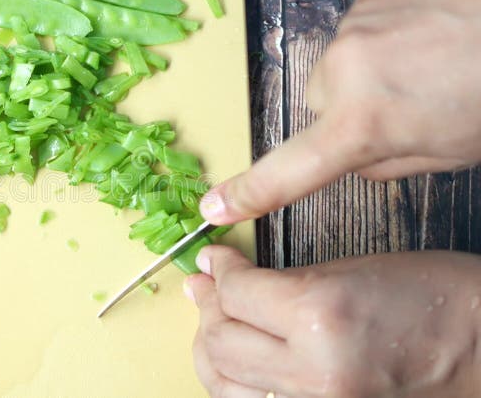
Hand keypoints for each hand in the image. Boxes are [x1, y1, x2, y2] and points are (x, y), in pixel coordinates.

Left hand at [186, 246, 480, 396]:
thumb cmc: (435, 300)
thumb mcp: (351, 270)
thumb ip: (279, 278)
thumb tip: (222, 276)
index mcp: (322, 318)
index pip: (236, 294)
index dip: (219, 270)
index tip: (215, 260)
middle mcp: (314, 372)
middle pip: (220, 342)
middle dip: (209, 307)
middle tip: (209, 286)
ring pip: (224, 384)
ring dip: (212, 348)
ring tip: (218, 322)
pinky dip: (236, 382)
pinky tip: (240, 358)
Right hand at [200, 0, 480, 224]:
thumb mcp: (451, 151)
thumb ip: (384, 162)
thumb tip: (354, 153)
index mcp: (363, 120)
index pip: (288, 170)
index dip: (250, 193)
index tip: (213, 207)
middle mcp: (344, 66)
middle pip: (322, 103)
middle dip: (353, 110)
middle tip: (409, 103)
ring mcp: (358, 18)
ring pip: (344, 61)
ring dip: (374, 67)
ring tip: (433, 59)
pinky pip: (366, 21)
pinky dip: (391, 30)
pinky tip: (435, 28)